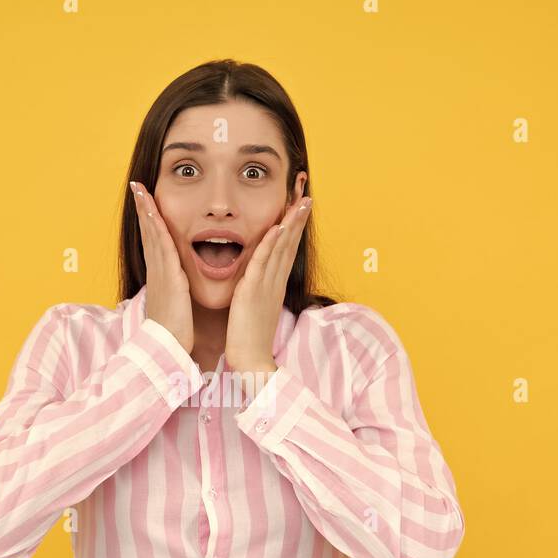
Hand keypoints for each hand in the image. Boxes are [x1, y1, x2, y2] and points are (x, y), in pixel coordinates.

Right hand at [129, 180, 193, 354]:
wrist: (168, 347)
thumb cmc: (175, 330)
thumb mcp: (176, 303)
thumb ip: (178, 290)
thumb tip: (180, 284)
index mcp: (161, 274)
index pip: (154, 240)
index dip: (149, 219)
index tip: (145, 201)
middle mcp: (157, 269)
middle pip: (148, 231)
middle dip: (143, 207)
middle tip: (136, 185)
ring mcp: (160, 271)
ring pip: (152, 234)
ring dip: (146, 210)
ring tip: (139, 189)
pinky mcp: (167, 276)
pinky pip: (162, 246)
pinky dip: (157, 227)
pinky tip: (153, 212)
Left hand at [225, 195, 312, 372]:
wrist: (251, 362)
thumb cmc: (250, 338)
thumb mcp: (256, 308)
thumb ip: (258, 291)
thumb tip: (258, 281)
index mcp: (274, 285)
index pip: (287, 250)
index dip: (294, 227)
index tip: (301, 207)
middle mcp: (274, 282)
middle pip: (290, 244)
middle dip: (298, 219)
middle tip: (308, 195)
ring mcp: (266, 286)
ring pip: (281, 249)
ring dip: (290, 224)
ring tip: (299, 202)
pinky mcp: (253, 293)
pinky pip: (263, 264)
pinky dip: (270, 245)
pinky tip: (276, 228)